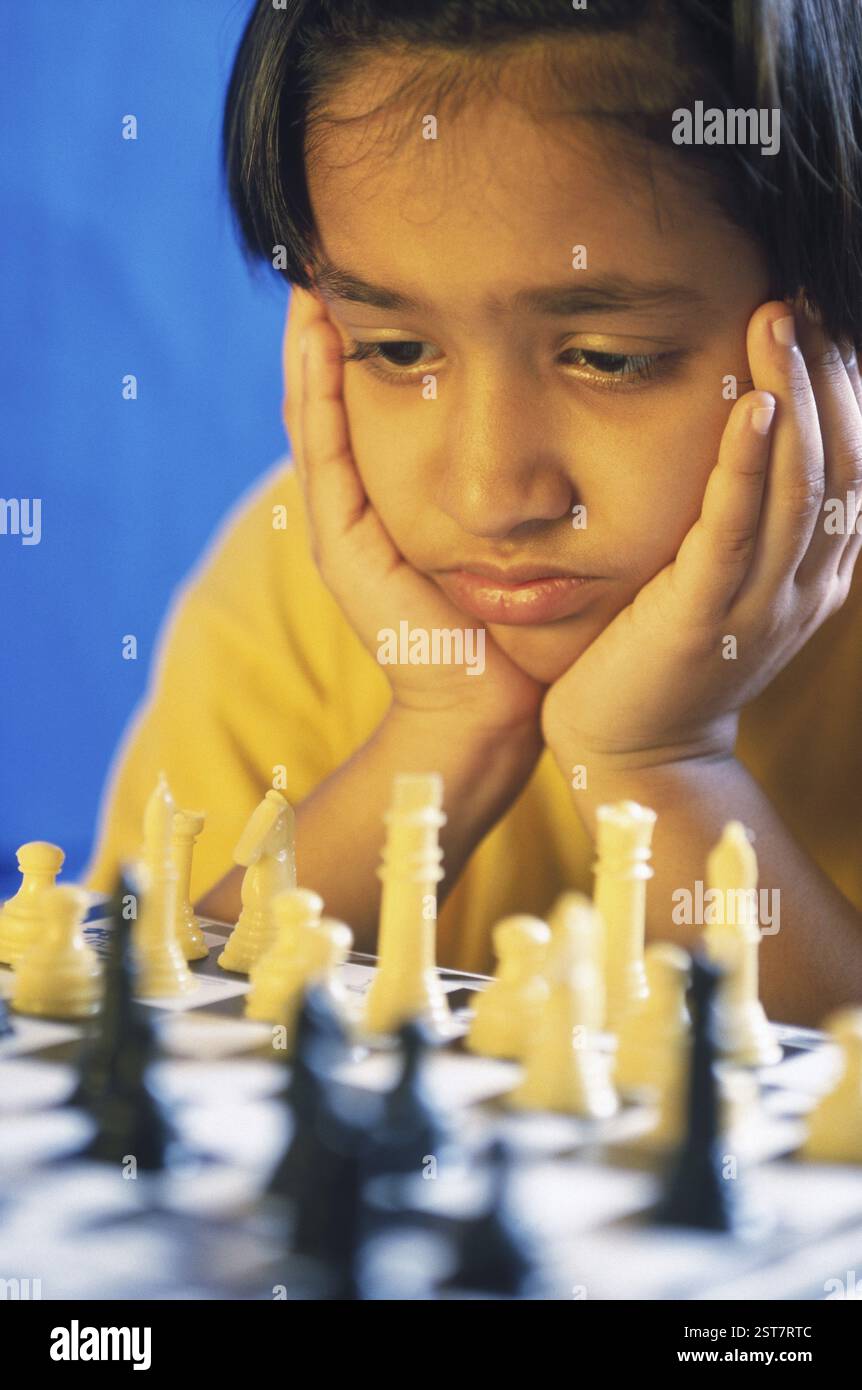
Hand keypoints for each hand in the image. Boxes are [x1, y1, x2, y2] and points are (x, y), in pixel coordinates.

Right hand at [282, 287, 544, 734]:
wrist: (485, 712)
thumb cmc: (509, 634)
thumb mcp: (510, 542)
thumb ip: (512, 490)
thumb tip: (556, 430)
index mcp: (390, 508)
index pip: (366, 406)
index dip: (365, 341)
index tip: (370, 275)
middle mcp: (357, 512)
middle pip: (329, 401)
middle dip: (324, 331)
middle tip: (321, 251)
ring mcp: (341, 527)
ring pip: (314, 414)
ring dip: (307, 345)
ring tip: (306, 275)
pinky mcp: (342, 543)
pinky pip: (323, 448)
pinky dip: (315, 388)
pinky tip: (317, 331)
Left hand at [542, 300, 861, 771]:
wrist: (635, 755)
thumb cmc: (666, 659)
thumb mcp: (726, 586)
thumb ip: (751, 527)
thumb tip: (755, 442)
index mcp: (815, 576)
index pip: (855, 466)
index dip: (847, 389)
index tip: (823, 319)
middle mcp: (804, 588)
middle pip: (841, 463)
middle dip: (826, 374)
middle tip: (802, 295)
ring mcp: (759, 608)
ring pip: (799, 488)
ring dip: (793, 397)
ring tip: (777, 321)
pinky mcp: (700, 619)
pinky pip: (733, 532)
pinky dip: (745, 466)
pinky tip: (750, 407)